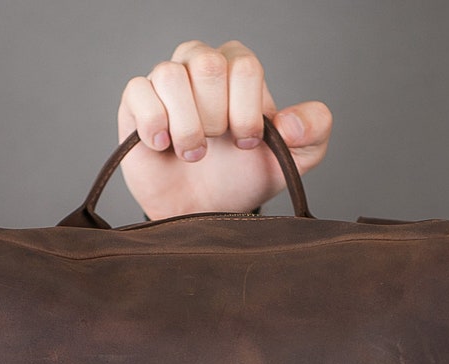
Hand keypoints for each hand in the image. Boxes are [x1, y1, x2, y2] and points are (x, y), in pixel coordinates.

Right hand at [118, 40, 331, 218]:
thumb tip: (290, 122)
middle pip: (207, 64)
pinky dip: (153, 124)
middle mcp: (200, 66)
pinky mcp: (135, 102)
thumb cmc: (243, 179)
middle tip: (216, 146)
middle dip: (216, 117)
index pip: (244, 66)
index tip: (247, 142)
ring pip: (170, 74)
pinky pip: (138, 90)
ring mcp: (166, 82)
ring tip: (191, 154)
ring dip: (186, 126)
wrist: (202, 213)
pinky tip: (162, 146)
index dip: (247, 109)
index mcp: (239, 70)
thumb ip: (313, 130)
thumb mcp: (294, 160)